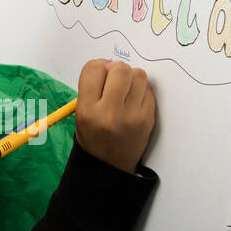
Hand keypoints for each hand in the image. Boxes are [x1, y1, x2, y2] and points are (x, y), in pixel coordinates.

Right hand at [73, 59, 154, 173]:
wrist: (110, 166)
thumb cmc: (93, 135)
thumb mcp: (81, 112)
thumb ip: (93, 86)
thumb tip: (111, 64)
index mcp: (87, 110)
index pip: (94, 69)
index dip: (98, 67)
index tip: (100, 76)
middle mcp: (110, 113)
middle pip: (120, 69)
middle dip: (117, 70)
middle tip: (115, 82)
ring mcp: (132, 117)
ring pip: (139, 75)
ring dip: (132, 78)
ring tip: (126, 91)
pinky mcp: (148, 119)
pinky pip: (149, 90)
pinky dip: (141, 91)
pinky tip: (134, 102)